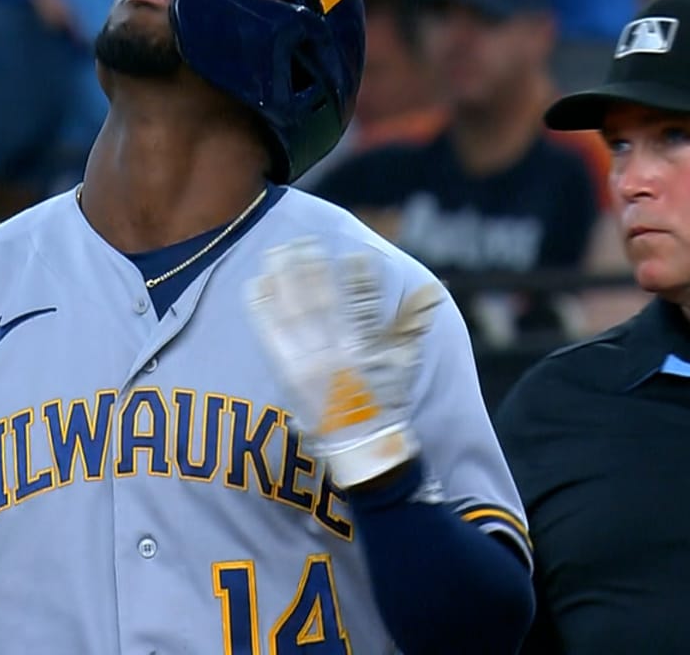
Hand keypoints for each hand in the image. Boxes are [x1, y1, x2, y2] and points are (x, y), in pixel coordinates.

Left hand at [245, 237, 443, 486]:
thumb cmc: (386, 403)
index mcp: (366, 350)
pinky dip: (263, 309)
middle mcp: (336, 354)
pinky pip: (271, 335)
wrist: (362, 448)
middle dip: (312, 269)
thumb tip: (432, 293)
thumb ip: (411, 326)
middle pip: (321, 303)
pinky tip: (257, 285)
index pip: (363, 306)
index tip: (356, 254)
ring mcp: (309, 363)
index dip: (360, 279)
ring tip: (278, 252)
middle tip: (304, 241)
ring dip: (284, 280)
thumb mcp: (403, 363)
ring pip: (293, 313)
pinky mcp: (288, 374)